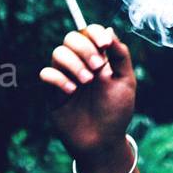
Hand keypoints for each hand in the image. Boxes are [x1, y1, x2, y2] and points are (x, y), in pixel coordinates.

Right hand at [39, 24, 136, 169]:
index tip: (105, 44)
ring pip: (58, 52)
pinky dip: (58, 78)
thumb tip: (110, 30)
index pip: (89, 33)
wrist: (103, 142)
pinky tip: (72, 92)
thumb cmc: (116, 113)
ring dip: (73, 63)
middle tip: (97, 68)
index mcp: (98, 59)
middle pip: (71, 38)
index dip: (95, 32)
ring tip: (86, 82)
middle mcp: (80, 64)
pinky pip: (46, 73)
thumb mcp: (126, 82)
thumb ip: (120, 56)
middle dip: (85, 48)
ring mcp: (65, 77)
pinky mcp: (52, 93)